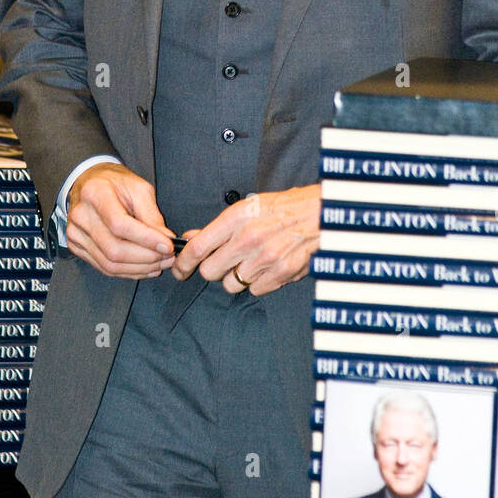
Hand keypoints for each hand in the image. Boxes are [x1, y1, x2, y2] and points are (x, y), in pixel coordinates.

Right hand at [65, 163, 176, 278]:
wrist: (90, 183)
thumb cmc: (116, 183)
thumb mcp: (139, 188)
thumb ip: (151, 215)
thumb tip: (166, 240)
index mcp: (95, 193)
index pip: (120, 225)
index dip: (146, 239)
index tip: (168, 245)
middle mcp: (81, 215)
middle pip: (114, 249)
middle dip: (147, 257)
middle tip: (169, 257)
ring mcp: (75, 234)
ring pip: (110, 264)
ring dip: (140, 268)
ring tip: (161, 263)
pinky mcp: (77, 247)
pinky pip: (104, 268)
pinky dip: (128, 272)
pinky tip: (146, 268)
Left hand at [172, 183, 320, 295]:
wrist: (318, 213)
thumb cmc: (282, 208)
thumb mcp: (247, 207)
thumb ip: (218, 227)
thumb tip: (191, 238)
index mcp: (237, 218)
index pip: (198, 247)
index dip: (183, 263)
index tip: (179, 270)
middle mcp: (249, 239)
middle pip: (210, 272)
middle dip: (213, 270)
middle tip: (223, 262)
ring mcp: (266, 258)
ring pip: (231, 285)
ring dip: (236, 277)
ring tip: (250, 262)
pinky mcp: (281, 273)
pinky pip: (254, 290)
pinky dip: (257, 282)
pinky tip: (266, 267)